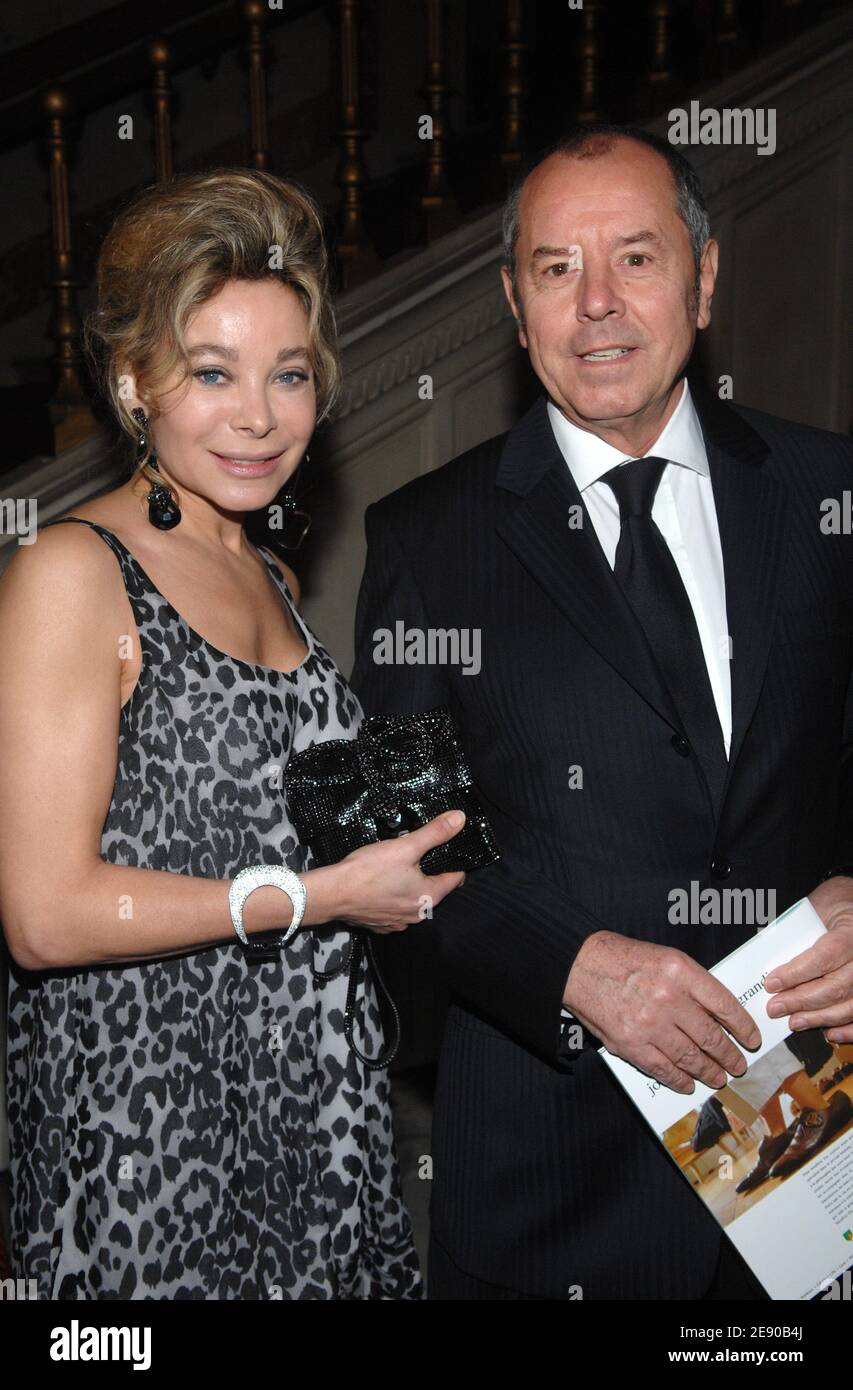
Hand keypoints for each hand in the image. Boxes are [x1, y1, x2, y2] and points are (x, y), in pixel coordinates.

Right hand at [331, 810, 466, 933]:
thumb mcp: (405, 846)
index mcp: (429, 897)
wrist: (333, 893)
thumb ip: (435, 832)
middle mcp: (416, 915)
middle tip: (416, 856)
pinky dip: (391, 897)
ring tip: (396, 870)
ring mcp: (397, 922)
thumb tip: (459, 819)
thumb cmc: (367, 871)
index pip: (455, 880)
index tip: (450, 853)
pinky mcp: (379, 924)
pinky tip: (380, 885)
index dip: (454, 864)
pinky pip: (393, 908)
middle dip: (428, 874)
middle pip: (433, 890)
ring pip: (412, 899)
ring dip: (408, 887)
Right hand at [563, 931, 760, 1093]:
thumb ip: (692, 985)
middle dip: (729, 1055)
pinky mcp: (631, 1044)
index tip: (752, 1040)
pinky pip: (663, 1069)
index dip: (743, 1027)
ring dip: (709, 1071)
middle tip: (739, 1065)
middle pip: (710, 1036)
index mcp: (681, 971)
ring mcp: (650, 1024)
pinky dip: (679, 1080)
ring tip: (719, 1077)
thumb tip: (718, 1016)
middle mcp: (669, 998)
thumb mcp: (666, 958)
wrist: (581, 965)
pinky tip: (688, 1084)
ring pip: (690, 1057)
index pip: (725, 1005)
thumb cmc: (623, 959)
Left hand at [763, 877, 852, 1042]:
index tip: (771, 983)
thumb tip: (763, 956)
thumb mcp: (814, 908)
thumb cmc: (834, 906)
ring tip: (794, 1022)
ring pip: (849, 1004)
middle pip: (837, 986)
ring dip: (820, 1017)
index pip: (825, 956)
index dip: (797, 973)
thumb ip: (795, 932)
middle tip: (775, 1008)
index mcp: (850, 932)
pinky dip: (848, 1029)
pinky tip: (829, 1032)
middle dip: (802, 1001)